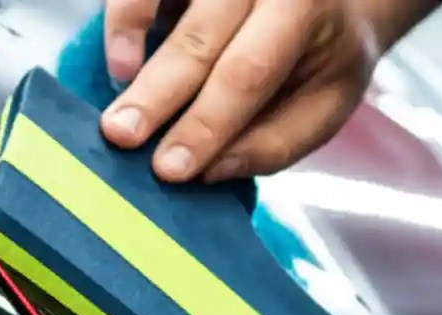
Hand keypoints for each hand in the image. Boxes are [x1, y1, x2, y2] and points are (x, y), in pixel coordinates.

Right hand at [100, 0, 439, 182]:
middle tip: (120, 136)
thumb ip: (275, 143)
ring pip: (168, 6)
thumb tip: (210, 172)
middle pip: (200, 39)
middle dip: (157, 94)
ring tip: (115, 106)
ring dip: (132, 52)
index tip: (169, 168)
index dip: (206, 122)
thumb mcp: (326, 103)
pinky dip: (124, 20)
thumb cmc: (323, 55)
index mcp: (303, 11)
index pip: (247, 71)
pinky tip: (120, 64)